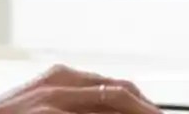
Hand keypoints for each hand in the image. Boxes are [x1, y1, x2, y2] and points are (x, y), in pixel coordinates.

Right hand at [0, 64, 161, 113]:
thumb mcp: (41, 107)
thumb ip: (72, 107)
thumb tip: (110, 108)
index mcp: (60, 78)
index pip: (117, 87)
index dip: (143, 103)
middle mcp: (59, 82)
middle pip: (121, 91)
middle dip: (147, 108)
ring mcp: (52, 97)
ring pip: (110, 99)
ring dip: (137, 112)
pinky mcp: (45, 113)